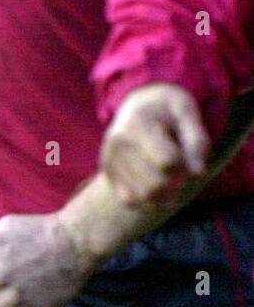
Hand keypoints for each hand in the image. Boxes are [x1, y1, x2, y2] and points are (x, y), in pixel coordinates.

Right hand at [100, 83, 208, 206]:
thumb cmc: (168, 110)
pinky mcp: (107, 173)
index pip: (168, 162)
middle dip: (177, 181)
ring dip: (166, 193)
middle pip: (156, 184)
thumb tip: (198, 173)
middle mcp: (116, 142)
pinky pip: (131, 201)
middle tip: (182, 166)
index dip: (185, 162)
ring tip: (171, 175)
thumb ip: (197, 141)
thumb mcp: (188, 113)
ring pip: (144, 196)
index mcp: (136, 123)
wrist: (138, 105)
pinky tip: (159, 187)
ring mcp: (109, 159)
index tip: (186, 151)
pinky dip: (150, 200)